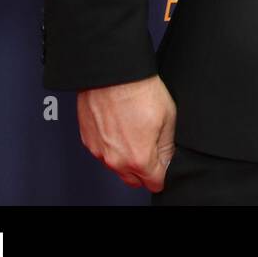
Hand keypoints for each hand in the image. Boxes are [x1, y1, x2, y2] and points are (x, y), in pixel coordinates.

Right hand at [77, 74, 176, 192]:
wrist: (113, 73)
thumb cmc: (139, 90)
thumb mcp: (169, 117)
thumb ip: (168, 146)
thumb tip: (167, 159)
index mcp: (138, 159)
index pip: (155, 183)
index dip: (164, 173)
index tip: (165, 164)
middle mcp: (116, 160)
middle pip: (134, 179)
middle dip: (145, 170)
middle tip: (152, 148)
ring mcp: (99, 151)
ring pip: (117, 167)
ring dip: (127, 158)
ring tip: (135, 132)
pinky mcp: (88, 140)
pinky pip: (103, 152)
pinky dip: (112, 146)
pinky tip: (121, 127)